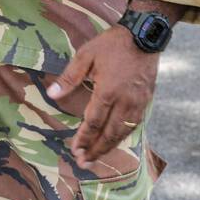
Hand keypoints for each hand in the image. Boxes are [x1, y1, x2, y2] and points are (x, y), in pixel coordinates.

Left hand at [47, 27, 158, 166]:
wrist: (144, 35)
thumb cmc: (111, 44)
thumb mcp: (85, 56)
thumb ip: (69, 78)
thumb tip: (52, 95)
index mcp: (108, 91)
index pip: (93, 122)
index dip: (84, 138)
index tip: (74, 150)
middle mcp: (126, 101)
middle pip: (110, 133)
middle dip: (96, 150)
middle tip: (84, 163)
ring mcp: (139, 102)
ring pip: (124, 132)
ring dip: (110, 147)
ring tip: (97, 157)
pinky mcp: (147, 100)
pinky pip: (135, 124)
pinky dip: (124, 135)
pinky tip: (115, 140)